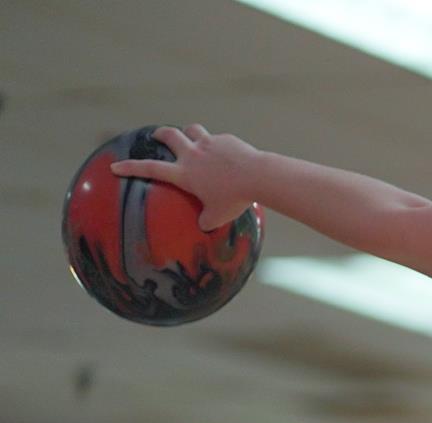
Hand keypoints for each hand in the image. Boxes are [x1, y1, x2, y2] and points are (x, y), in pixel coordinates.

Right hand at [110, 125, 262, 230]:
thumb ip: (206, 221)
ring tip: (190, 136)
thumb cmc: (236, 199)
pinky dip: (218, 144)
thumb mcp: (218, 217)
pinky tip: (228, 153)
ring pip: (192, 129)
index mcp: (184, 173)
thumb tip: (202, 226)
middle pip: (169, 135)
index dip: (130, 168)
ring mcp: (209, 143)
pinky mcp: (226, 139)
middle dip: (160, 134)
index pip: (150, 169)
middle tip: (157, 136)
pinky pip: (218, 139)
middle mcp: (192, 154)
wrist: (258, 176)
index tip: (116, 166)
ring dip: (188, 132)